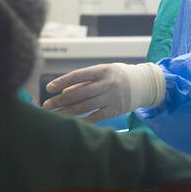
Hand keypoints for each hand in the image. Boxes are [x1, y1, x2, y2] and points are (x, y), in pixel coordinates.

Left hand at [43, 62, 163, 122]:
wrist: (144, 84)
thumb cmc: (117, 76)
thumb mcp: (103, 72)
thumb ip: (84, 81)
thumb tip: (64, 92)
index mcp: (102, 70)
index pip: (77, 75)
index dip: (62, 82)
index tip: (49, 88)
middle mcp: (107, 83)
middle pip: (79, 93)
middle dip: (60, 101)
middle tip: (46, 106)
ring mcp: (112, 97)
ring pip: (85, 106)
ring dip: (68, 112)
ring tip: (55, 115)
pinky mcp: (116, 109)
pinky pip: (96, 116)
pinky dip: (83, 119)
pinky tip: (71, 121)